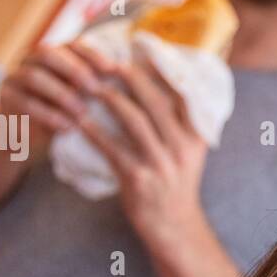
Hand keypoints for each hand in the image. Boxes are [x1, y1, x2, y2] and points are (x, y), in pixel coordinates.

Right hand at [0, 41, 109, 155]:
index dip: (92, 54)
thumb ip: (99, 88)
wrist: (32, 141)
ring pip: (34, 77)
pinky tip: (68, 127)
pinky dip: (48, 115)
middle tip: (96, 90)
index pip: (72, 44)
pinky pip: (25, 102)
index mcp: (55, 55)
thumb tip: (132, 81)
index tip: (112, 69)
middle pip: (49, 53)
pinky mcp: (6, 99)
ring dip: (62, 94)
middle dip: (75, 70)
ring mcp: (15, 77)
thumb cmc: (67, 117)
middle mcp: (32, 60)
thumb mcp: (84, 100)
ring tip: (82, 112)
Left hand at [78, 54, 207, 247]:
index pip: (182, 94)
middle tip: (111, 64)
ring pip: (135, 122)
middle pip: (157, 103)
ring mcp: (161, 164)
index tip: (144, 51)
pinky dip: (96, 133)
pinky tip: (81, 122)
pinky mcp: (139, 180)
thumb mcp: (188, 150)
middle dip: (132, 79)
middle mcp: (182, 148)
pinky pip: (113, 149)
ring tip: (93, 87)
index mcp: (196, 136)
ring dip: (111, 101)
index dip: (163, 70)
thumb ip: (180, 121)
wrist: (173, 225)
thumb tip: (162, 82)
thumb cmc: (175, 182)